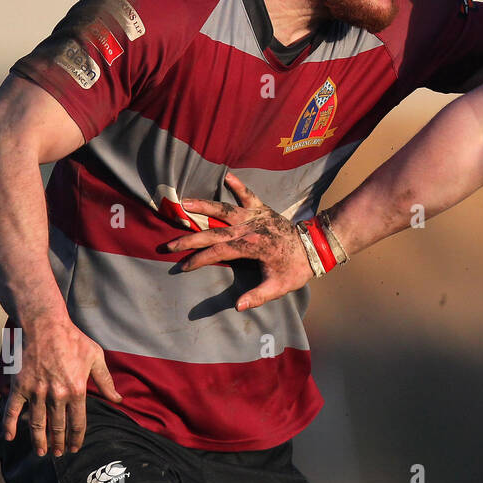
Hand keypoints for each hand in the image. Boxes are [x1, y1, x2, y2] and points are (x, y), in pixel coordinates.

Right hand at [3, 314, 121, 456]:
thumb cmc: (74, 340)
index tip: (75, 448)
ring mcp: (36, 392)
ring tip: (42, 452)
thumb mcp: (96, 358)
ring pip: (37, 424)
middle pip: (58, 427)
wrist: (46, 326)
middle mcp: (57, 395)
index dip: (77, 438)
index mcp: (77, 390)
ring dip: (39, 440)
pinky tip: (10, 438)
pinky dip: (10, 426)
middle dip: (58, 443)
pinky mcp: (20, 387)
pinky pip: (12, 411)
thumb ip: (106, 381)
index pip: (78, 422)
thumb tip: (118, 399)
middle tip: (58, 453)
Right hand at [162, 171, 314, 310]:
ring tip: (183, 202)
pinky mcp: (263, 209)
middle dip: (189, 239)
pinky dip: (238, 185)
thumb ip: (258, 296)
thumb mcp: (279, 286)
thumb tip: (238, 306)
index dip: (199, 260)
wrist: (315, 247)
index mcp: (251, 246)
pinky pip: (248, 194)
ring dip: (204, 205)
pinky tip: (226, 175)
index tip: (183, 267)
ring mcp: (256, 216)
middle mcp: (250, 228)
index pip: (217, 252)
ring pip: (225, 209)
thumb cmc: (296, 268)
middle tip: (168, 244)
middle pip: (213, 232)